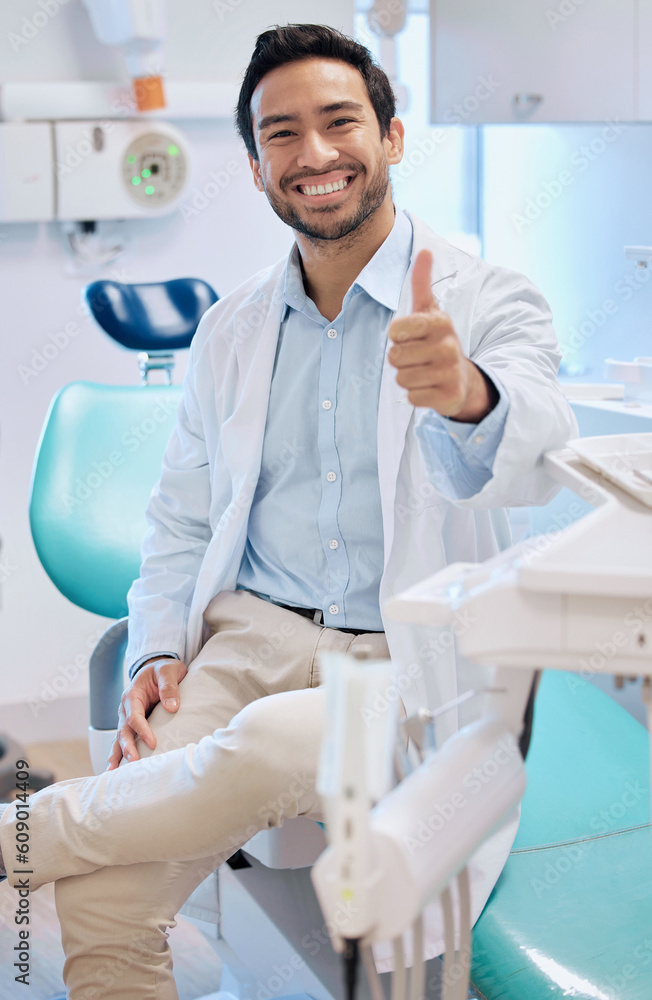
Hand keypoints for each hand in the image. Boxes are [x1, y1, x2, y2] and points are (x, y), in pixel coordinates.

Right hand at [106, 656, 187, 769]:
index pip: (134, 716)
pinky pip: (124, 739)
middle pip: (123, 730)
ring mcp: (127, 717)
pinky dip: (119, 753)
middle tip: (134, 761)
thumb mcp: (168, 671)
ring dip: (118, 754)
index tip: (152, 744)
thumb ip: (169, 687)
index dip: (142, 730)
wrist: (158, 668)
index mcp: (132, 695)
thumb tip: (172, 707)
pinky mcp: (132, 724)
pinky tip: (115, 768)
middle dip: (127, 747)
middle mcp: (126, 708)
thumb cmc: (164, 669)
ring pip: (120, 738)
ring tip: (112, 772)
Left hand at [388, 249, 491, 421]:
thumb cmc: (437, 341)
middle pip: (395, 358)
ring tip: (424, 372)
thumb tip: (425, 250)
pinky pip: (412, 398)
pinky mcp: (449, 396)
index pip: (395, 331)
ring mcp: (450, 372)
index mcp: (440, 322)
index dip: (397, 337)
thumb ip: (422, 283)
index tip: (411, 336)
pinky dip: (416, 395)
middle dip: (401, 360)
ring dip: (408, 378)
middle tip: (418, 358)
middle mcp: (448, 345)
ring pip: (402, 379)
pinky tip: (430, 387)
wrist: (462, 379)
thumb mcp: (430, 311)